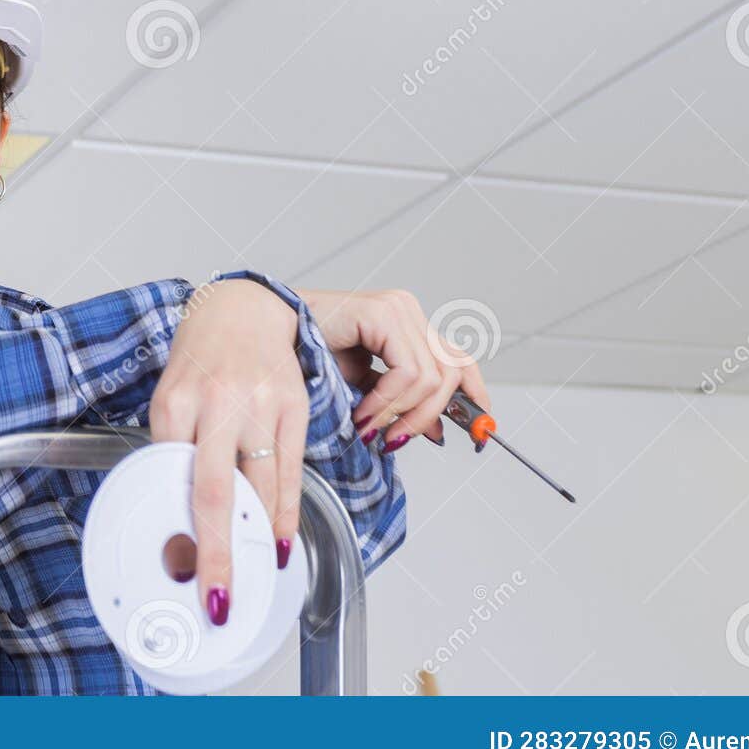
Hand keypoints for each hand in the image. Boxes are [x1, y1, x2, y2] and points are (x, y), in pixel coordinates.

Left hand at [148, 279, 306, 626]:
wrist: (241, 309)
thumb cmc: (200, 361)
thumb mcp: (170, 399)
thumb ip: (172, 453)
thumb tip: (179, 523)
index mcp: (173, 404)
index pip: (171, 478)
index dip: (176, 528)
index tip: (178, 570)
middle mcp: (215, 403)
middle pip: (214, 492)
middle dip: (216, 554)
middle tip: (218, 599)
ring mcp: (258, 404)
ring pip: (259, 486)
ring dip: (256, 541)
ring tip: (250, 579)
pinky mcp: (293, 405)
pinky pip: (290, 470)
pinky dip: (285, 512)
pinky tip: (280, 542)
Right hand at [294, 288, 492, 449]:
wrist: (269, 334)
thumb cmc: (307, 357)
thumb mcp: (365, 389)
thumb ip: (400, 404)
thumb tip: (438, 430)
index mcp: (407, 324)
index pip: (460, 361)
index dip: (475, 397)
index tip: (478, 432)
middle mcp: (407, 311)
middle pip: (451, 372)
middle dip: (430, 417)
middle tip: (398, 441)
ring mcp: (397, 308)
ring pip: (432, 377)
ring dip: (402, 414)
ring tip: (370, 428)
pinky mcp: (382, 312)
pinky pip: (407, 371)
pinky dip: (388, 402)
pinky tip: (363, 412)